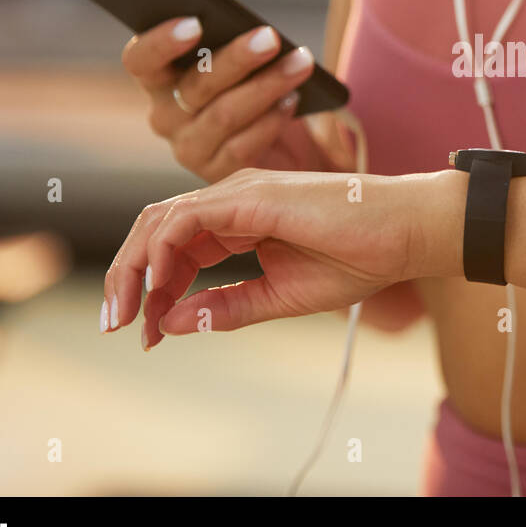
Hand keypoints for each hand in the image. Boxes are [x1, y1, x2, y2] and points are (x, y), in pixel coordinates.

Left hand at [99, 168, 460, 348]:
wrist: (406, 233)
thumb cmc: (359, 258)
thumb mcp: (281, 295)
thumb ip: (227, 307)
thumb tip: (171, 323)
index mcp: (239, 221)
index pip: (175, 247)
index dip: (152, 289)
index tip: (146, 334)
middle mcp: (232, 199)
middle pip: (155, 228)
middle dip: (128, 277)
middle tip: (120, 325)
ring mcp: (239, 192)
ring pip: (160, 220)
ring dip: (135, 268)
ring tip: (129, 313)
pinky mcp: (251, 196)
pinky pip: (185, 219)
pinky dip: (162, 253)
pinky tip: (160, 288)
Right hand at [121, 17, 352, 182]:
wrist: (288, 143)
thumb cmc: (255, 82)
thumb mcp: (241, 58)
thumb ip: (231, 41)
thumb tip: (252, 29)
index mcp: (158, 77)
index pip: (140, 59)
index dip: (160, 42)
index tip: (195, 23)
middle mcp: (164, 115)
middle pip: (194, 85)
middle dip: (237, 59)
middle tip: (270, 38)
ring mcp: (187, 147)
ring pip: (223, 115)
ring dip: (266, 86)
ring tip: (299, 63)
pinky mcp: (214, 173)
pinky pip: (241, 148)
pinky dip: (270, 121)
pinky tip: (292, 100)